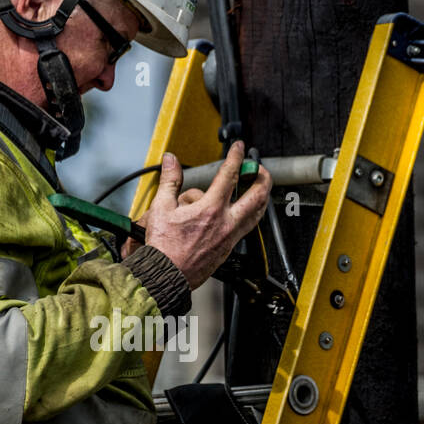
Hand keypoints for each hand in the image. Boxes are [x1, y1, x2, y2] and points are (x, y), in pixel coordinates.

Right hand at [142, 143, 270, 290]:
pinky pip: (246, 229)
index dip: (236, 157)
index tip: (239, 148)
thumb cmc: (163, 247)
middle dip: (262, 177)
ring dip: (261, 198)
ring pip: (256, 214)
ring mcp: (229, 238)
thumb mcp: (161, 207)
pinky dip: (250, 216)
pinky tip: (246, 213)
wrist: (166, 275)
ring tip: (260, 189)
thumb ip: (170, 180)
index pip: (229, 175)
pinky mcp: (228, 250)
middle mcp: (225, 223)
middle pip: (256, 195)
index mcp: (210, 209)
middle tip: (259, 168)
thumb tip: (172, 161)